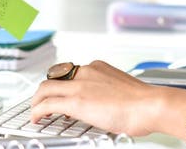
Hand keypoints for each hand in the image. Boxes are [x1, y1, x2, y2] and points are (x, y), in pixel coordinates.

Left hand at [29, 60, 185, 139]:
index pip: (72, 72)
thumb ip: (110, 93)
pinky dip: (37, 111)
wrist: (149, 105)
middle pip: (54, 76)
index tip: (61, 93)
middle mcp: (87, 71)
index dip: (62, 84)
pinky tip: (37, 118)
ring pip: (46, 88)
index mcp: (99, 67)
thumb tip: (107, 106)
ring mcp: (80, 85)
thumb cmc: (144, 103)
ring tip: (36, 111)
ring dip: (37, 100)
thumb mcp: (124, 90)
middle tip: (43, 101)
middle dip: (45, 90)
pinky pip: (47, 104)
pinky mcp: (75, 101)